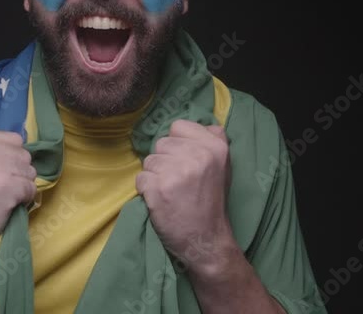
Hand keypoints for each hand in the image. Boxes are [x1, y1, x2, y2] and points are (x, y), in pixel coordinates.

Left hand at [136, 120, 235, 274]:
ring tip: (171, 192)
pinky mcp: (158, 188)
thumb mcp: (222, 165)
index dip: (177, 144)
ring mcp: (176, 171)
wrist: (206, 240)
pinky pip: (140, 178)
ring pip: (149, 161)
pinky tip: (162, 201)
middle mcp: (197, 155)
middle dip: (165, 161)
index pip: (178, 126)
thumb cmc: (210, 201)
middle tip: (179, 182)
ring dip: (155, 176)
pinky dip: (146, 190)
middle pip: (161, 143)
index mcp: (215, 146)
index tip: (185, 162)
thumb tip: (196, 122)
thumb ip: (211, 140)